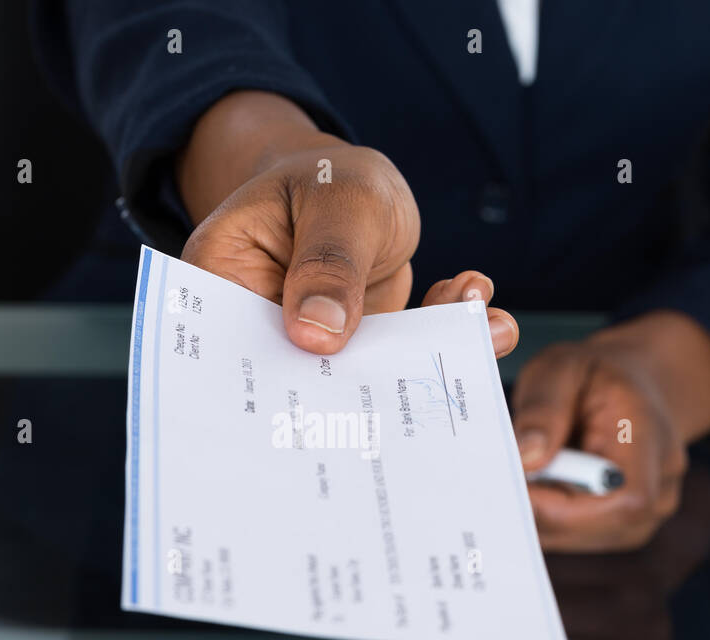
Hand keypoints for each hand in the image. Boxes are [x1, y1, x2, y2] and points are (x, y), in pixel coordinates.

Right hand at [176, 91, 516, 355]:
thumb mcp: (338, 201)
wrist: (352, 180)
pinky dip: (449, 338)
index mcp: (222, 283)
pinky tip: (487, 315)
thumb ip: (330, 262)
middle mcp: (261, 326)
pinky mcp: (360, 349)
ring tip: (487, 331)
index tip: (333, 390)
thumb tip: (316, 335)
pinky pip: (402, 357)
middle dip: (368, 385)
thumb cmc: (327, 177)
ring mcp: (313, 345)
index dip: (275, 380)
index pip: (234, 346)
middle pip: (298, 375)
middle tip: (426, 384)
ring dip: (431, 356)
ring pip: (364, 372)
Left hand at [512, 310, 709, 550]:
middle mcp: (659, 489)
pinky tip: (532, 486)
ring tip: (519, 474)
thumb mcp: (561, 368)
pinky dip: (543, 516)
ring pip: (576, 539)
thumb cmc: (593, 376)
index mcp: (652, 441)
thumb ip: (543, 408)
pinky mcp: (619, 530)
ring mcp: (643, 517)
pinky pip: (572, 537)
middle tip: (498, 479)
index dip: (562, 505)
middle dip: (537, 508)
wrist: (631, 387)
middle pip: (593, 527)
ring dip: (537, 512)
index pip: (622, 500)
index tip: (511, 483)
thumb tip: (527, 458)